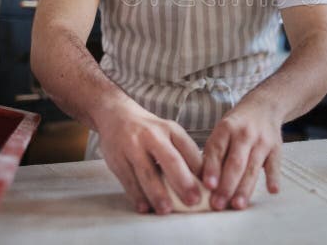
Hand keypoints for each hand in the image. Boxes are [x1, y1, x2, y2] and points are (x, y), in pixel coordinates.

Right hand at [95, 99, 202, 214]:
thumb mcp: (168, 132)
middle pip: (170, 160)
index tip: (210, 187)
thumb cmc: (149, 130)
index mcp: (170, 129)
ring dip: (157, 193)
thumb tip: (202, 179)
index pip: (189, 149)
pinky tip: (144, 207)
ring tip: (166, 210)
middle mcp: (152, 136)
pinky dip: (136, 195)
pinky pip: (128, 180)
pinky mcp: (117, 159)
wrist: (116, 116)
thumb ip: (183, 151)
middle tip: (193, 200)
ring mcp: (133, 146)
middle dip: (182, 182)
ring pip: (147, 173)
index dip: (200, 168)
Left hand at [201, 100, 281, 209]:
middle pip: (235, 162)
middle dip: (226, 185)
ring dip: (245, 188)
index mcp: (226, 128)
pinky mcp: (276, 148)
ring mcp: (262, 141)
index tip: (208, 186)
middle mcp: (244, 133)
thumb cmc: (237, 124)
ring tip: (237, 205)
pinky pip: (274, 165)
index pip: (217, 149)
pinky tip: (271, 190)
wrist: (264, 106)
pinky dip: (273, 177)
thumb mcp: (221, 131)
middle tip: (218, 204)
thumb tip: (202, 182)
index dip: (212, 168)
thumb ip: (214, 153)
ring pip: (253, 167)